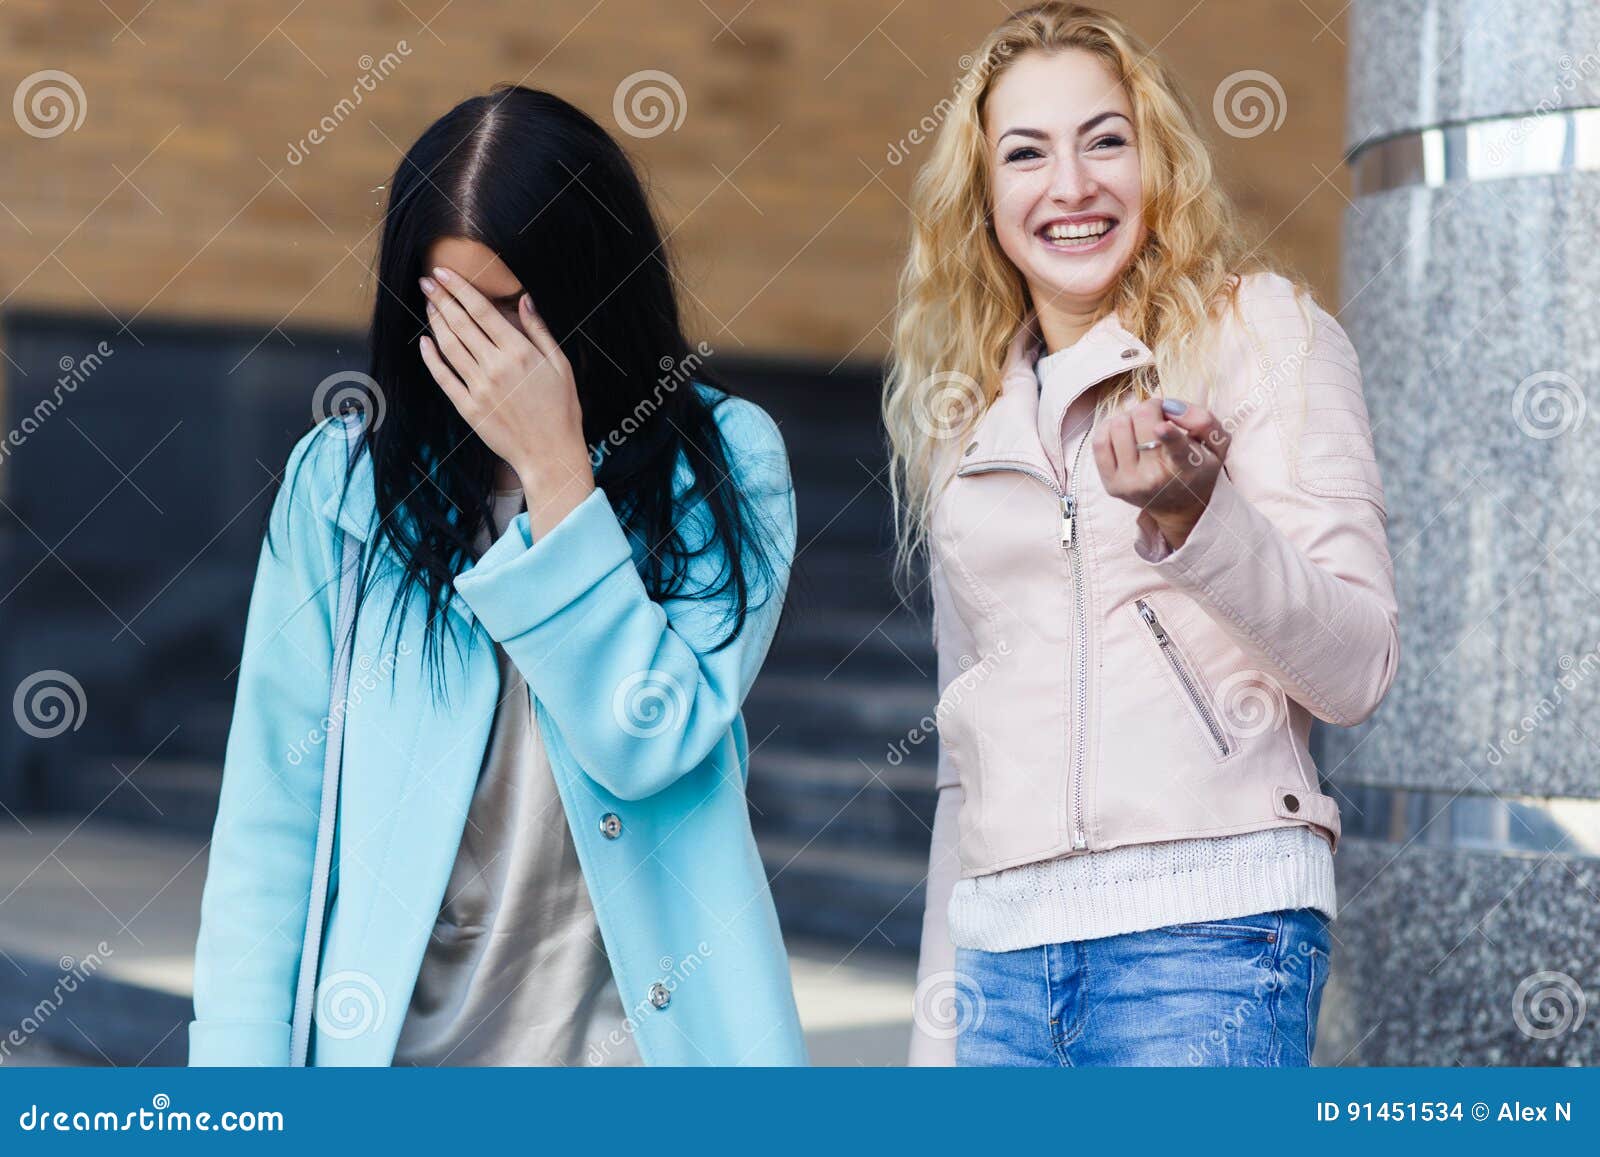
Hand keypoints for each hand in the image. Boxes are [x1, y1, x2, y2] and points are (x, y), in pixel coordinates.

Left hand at [418, 266, 593, 535]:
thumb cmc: (562, 409)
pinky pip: (443, 378)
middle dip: (441, 298)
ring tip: (428, 304)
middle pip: (461, 324)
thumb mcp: (561, 365)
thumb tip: (525, 300)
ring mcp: (479, 388)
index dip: (460, 289)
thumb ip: (539, 331)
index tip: (445, 273)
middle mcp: (495, 366)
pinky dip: (431, 358)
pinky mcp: (468, 408)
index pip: (482, 311)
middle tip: (427, 281)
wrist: (550, 454)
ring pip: (449, 346)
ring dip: (435, 322)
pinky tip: (424, 342)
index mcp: (519, 352)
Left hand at [1091, 397, 1230, 549]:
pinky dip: (1110, 428)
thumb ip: (1203, 421)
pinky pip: (1099, 441)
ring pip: (1118, 425)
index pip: (1177, 451)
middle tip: (1159, 415)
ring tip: (1143, 427)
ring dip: (1131, 417)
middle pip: (1141, 419)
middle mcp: (1155, 479)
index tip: (1162, 427)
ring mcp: (1129, 483)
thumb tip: (1170, 406)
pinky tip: (1125, 433)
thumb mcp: (1216, 446)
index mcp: (1186, 469)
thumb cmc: (1198, 469)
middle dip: (1151, 407)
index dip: (1168, 437)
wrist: (1178, 506)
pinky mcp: (1110, 484)